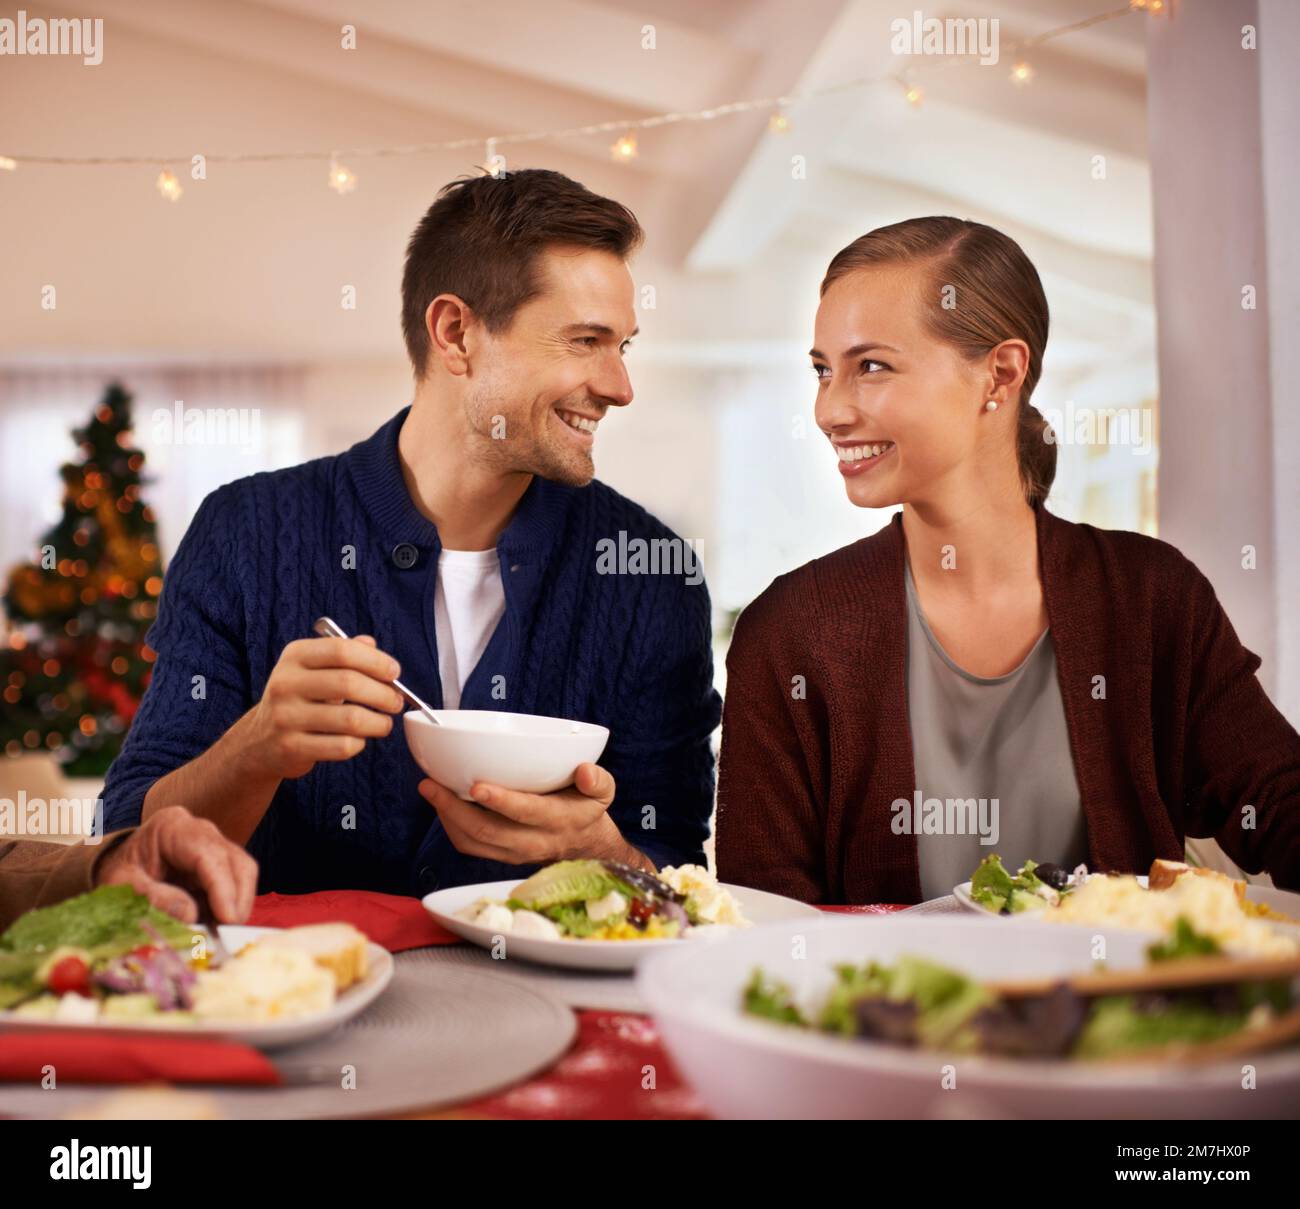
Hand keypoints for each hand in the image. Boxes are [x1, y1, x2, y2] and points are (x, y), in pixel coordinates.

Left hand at [96, 805, 258, 924]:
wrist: (115, 870)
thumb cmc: (116, 874)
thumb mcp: (121, 887)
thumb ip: (152, 898)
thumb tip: (190, 914)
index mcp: (173, 826)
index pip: (209, 854)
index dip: (223, 887)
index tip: (228, 918)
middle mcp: (201, 832)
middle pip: (236, 862)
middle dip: (236, 900)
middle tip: (227, 934)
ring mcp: (214, 847)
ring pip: (243, 874)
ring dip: (237, 906)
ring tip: (221, 934)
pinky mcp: (220, 867)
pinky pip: (237, 886)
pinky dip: (231, 908)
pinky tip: (216, 927)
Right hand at [243, 634, 404, 779]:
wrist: (260, 740)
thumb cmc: (300, 699)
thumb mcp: (313, 668)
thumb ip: (343, 653)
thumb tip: (372, 644)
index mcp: (295, 656)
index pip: (342, 650)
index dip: (376, 661)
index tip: (395, 672)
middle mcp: (286, 683)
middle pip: (348, 683)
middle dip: (383, 694)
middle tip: (397, 702)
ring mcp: (286, 717)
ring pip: (350, 719)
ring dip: (378, 723)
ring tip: (384, 723)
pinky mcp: (291, 748)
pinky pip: (342, 746)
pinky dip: (359, 744)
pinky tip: (358, 739)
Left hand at [417, 763, 653, 869]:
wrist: (586, 847)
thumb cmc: (588, 810)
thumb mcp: (604, 792)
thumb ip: (598, 780)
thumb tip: (584, 770)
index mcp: (557, 821)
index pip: (525, 812)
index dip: (500, 800)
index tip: (476, 785)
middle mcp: (532, 842)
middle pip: (487, 831)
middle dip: (453, 808)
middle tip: (430, 784)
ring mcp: (513, 853)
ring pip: (472, 842)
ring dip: (446, 817)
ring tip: (430, 790)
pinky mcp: (500, 856)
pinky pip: (469, 846)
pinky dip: (451, 826)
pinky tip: (442, 804)